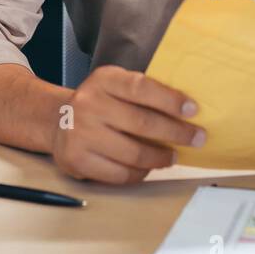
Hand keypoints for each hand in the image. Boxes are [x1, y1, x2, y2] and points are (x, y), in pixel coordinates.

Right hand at [51, 65, 204, 183]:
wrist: (57, 120)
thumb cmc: (98, 103)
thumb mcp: (115, 85)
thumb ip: (144, 93)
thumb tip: (187, 111)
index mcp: (103, 80)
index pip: (141, 88)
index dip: (170, 100)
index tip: (193, 110)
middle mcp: (88, 104)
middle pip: (143, 123)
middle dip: (177, 133)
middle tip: (197, 138)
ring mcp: (80, 134)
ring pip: (134, 154)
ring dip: (161, 158)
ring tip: (173, 156)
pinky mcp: (77, 160)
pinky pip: (120, 173)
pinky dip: (141, 173)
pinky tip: (148, 167)